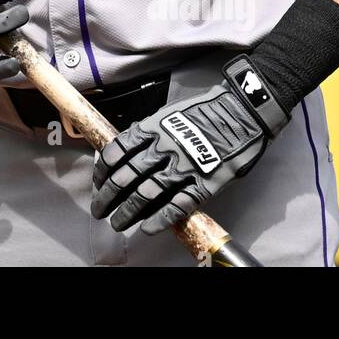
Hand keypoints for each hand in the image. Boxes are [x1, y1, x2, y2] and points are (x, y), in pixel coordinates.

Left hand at [91, 56, 288, 235]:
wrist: (241, 112)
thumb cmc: (204, 110)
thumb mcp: (168, 113)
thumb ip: (148, 131)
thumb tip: (126, 148)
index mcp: (153, 128)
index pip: (117, 151)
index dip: (103, 171)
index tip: (98, 184)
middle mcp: (163, 148)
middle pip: (127, 176)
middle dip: (109, 197)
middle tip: (99, 210)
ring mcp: (183, 167)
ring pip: (147, 194)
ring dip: (128, 212)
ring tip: (118, 223)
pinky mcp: (204, 183)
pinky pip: (178, 206)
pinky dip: (160, 219)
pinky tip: (147, 228)